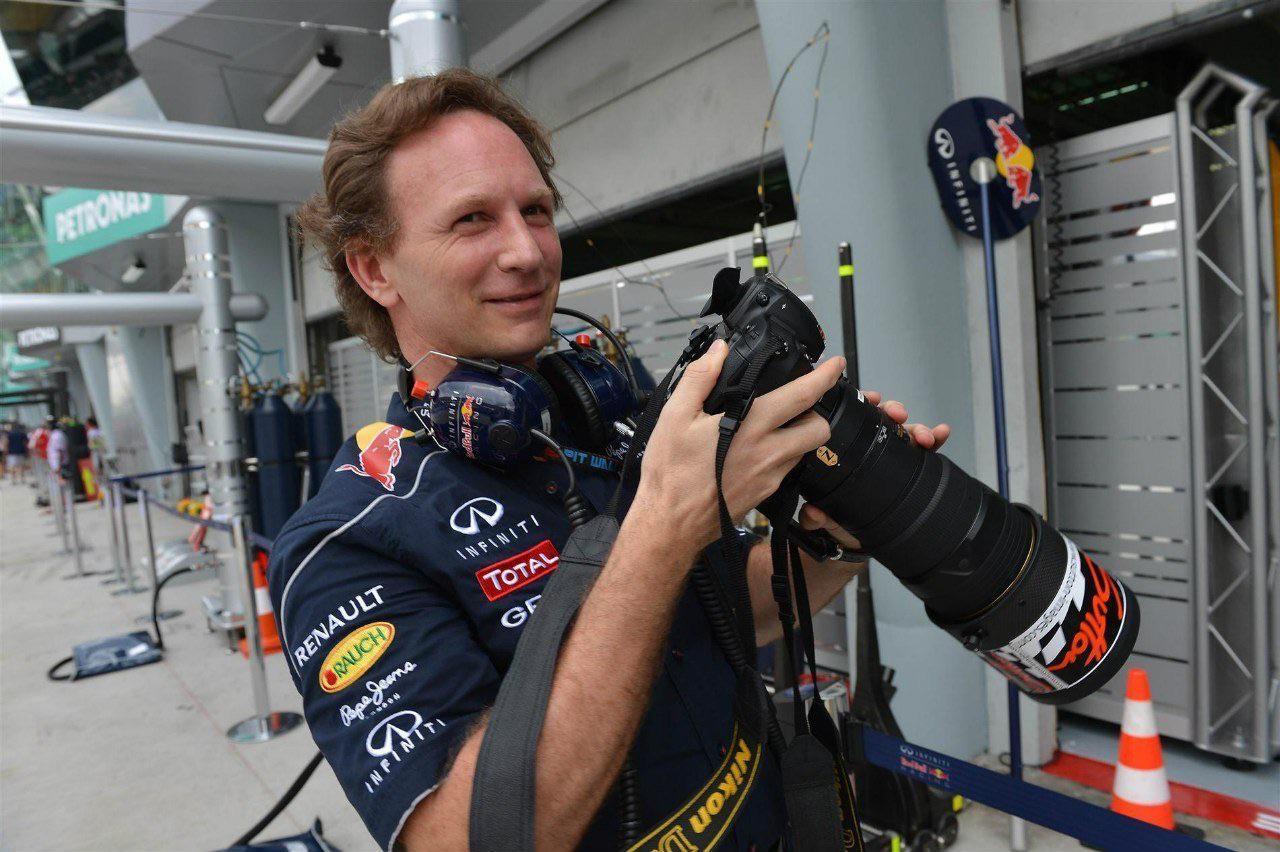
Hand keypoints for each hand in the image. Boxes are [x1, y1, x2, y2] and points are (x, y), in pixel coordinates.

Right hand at [635, 341, 843, 552]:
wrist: (670, 524)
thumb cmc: (670, 474)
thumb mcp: (674, 417)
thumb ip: (700, 378)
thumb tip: (717, 352)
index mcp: (751, 428)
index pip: (802, 397)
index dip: (825, 377)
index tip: (835, 365)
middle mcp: (768, 453)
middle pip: (819, 429)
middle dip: (816, 412)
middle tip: (798, 404)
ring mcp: (770, 478)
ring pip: (805, 451)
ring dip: (798, 435)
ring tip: (773, 427)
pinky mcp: (766, 496)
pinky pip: (787, 470)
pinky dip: (781, 456)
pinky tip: (756, 452)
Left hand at [798, 390, 949, 550]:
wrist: (856, 542)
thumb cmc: (837, 522)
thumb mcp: (823, 519)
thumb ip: (816, 518)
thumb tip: (813, 513)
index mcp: (844, 453)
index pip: (853, 421)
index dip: (863, 404)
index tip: (871, 399)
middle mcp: (868, 451)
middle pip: (882, 420)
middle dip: (893, 411)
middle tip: (898, 414)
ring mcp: (890, 459)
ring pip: (905, 433)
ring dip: (917, 428)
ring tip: (924, 435)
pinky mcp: (910, 472)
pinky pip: (924, 453)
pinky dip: (936, 440)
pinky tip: (942, 433)